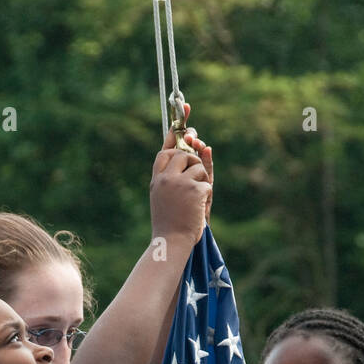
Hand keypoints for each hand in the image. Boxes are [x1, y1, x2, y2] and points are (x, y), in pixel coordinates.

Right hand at [150, 102, 211, 245]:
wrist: (171, 243)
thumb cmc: (170, 224)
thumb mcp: (166, 198)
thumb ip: (173, 176)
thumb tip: (189, 151)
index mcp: (156, 180)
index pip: (164, 152)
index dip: (173, 136)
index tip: (182, 120)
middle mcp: (165, 178)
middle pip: (183, 153)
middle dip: (193, 161)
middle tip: (195, 177)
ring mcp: (178, 182)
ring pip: (198, 166)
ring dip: (201, 181)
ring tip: (192, 202)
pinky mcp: (193, 189)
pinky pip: (207, 181)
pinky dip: (206, 195)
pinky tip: (197, 208)